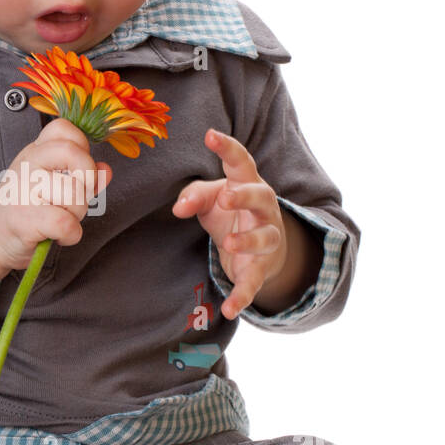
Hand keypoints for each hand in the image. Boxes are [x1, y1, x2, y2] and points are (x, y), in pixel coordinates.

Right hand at [0, 118, 112, 270]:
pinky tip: (60, 235)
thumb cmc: (27, 206)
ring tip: (63, 219)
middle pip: (73, 154)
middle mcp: (28, 164)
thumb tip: (106, 170)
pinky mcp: (24, 218)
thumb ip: (82, 175)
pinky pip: (65, 222)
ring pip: (74, 193)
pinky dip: (70, 234)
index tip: (78, 170)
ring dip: (78, 213)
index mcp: (36, 151)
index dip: (82, 147)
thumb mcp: (53, 182)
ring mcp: (23, 189)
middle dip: (87, 180)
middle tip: (78, 197)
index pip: (64, 128)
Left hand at [172, 129, 286, 318]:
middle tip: (227, 196)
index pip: (241, 162)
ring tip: (228, 244)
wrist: (263, 248)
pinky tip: (229, 309)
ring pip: (264, 238)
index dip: (227, 148)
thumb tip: (178, 208)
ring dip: (247, 241)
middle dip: (246, 196)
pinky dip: (242, 296)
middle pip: (262, 197)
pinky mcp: (261, 269)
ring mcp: (266, 238)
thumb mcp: (211, 199)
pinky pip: (254, 282)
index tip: (210, 135)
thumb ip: (194, 196)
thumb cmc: (231, 212)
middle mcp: (263, 209)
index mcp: (248, 184)